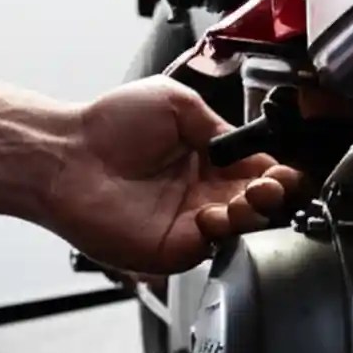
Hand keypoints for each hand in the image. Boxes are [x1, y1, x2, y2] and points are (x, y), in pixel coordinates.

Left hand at [40, 76, 299, 274]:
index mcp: (210, 160)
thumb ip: (219, 124)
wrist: (67, 156)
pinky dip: (221, 232)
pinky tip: (212, 212)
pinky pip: (211, 247)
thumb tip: (249, 145)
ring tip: (250, 197)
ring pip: (242, 229)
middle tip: (272, 186)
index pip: (259, 172)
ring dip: (254, 214)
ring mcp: (190, 223)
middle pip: (259, 205)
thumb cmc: (108, 126)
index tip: (285, 171)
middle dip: (274, 196)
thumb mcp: (176, 103)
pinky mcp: (173, 248)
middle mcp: (205, 194)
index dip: (279, 174)